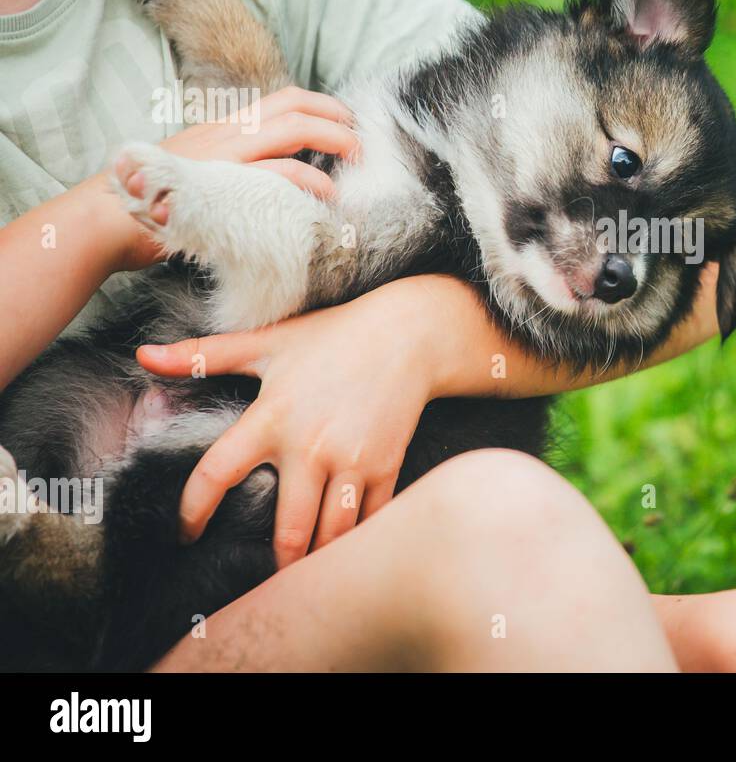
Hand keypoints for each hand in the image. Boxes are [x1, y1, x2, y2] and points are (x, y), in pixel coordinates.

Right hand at [107, 86, 358, 270]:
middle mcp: (227, 131)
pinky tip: (328, 193)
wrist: (105, 218)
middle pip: (295, 105)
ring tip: (357, 157)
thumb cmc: (153, 200)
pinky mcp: (225, 181)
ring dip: (333, 139)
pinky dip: (311, 179)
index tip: (346, 119)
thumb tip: (271, 171)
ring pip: (293, 129)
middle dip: (336, 116)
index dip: (321, 104)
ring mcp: (226, 153)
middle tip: (362, 137)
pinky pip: (278, 172)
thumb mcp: (199, 169)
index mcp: (224, 126)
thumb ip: (234, 165)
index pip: (282, 99)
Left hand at [135, 278, 437, 567]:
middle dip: (274, 565)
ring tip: (303, 579)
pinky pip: (370, 520)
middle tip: (260, 584)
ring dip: (317, 562)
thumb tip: (142, 355)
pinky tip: (342, 553)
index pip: (218, 473)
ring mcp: (353, 460)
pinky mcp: (387, 466)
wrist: (410, 334)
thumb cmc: (334, 335)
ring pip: (333, 534)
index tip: (187, 535)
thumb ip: (203, 354)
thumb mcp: (267, 341)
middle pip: (288, 529)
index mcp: (273, 417)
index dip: (195, 511)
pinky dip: (356, 542)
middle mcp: (312, 445)